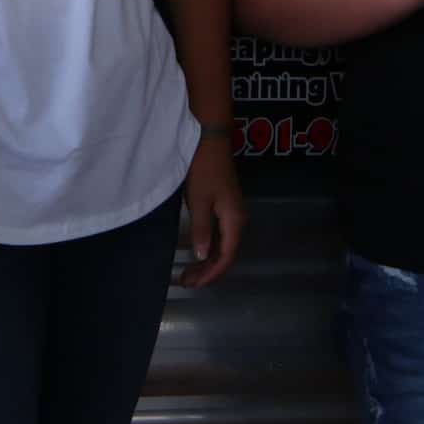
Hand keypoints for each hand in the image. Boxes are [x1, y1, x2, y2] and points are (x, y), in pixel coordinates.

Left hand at [178, 135, 244, 288]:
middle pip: (226, 254)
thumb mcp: (199, 201)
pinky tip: (197, 252)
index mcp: (234, 220)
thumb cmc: (203, 169)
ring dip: (208, 261)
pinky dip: (209, 247)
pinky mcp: (225, 206)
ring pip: (223, 246)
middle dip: (207, 271)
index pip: (226, 257)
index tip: (192, 284)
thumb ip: (201, 230)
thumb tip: (203, 257)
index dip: (210, 274)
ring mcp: (232, 212)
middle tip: (185, 281)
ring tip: (189, 272)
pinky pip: (221, 235)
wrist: (210, 140)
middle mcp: (237, 219)